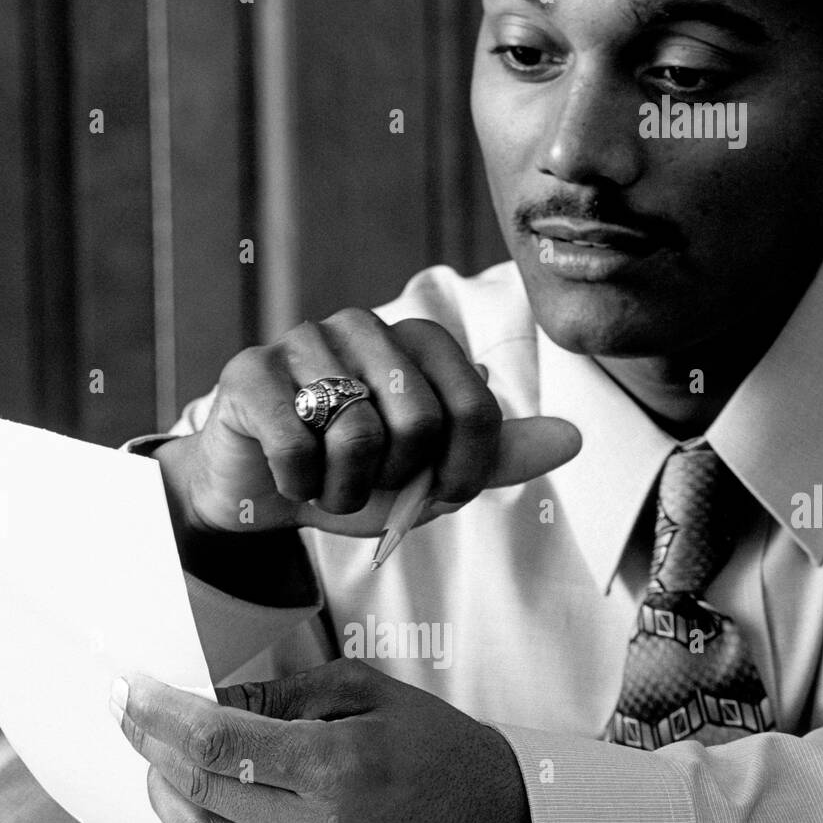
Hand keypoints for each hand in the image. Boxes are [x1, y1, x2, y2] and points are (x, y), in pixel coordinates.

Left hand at [112, 659, 535, 822]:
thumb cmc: (442, 756)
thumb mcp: (371, 696)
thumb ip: (285, 691)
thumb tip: (209, 698)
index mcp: (339, 769)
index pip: (215, 741)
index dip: (157, 714)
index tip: (127, 692)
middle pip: (197, 791)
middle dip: (152, 749)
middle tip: (138, 722)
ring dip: (168, 803)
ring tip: (166, 771)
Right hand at [160, 310, 580, 533]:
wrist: (263, 492)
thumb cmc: (352, 474)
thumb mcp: (430, 473)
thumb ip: (496, 454)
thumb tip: (573, 438)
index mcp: (416, 342)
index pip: (473, 404)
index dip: (466, 469)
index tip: (443, 496)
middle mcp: (362, 326)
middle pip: (418, 418)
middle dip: (398, 479)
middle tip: (369, 485)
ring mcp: (301, 342)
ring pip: (356, 434)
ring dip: (345, 489)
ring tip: (327, 483)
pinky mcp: (249, 373)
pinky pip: (296, 446)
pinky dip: (299, 484)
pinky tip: (289, 477)